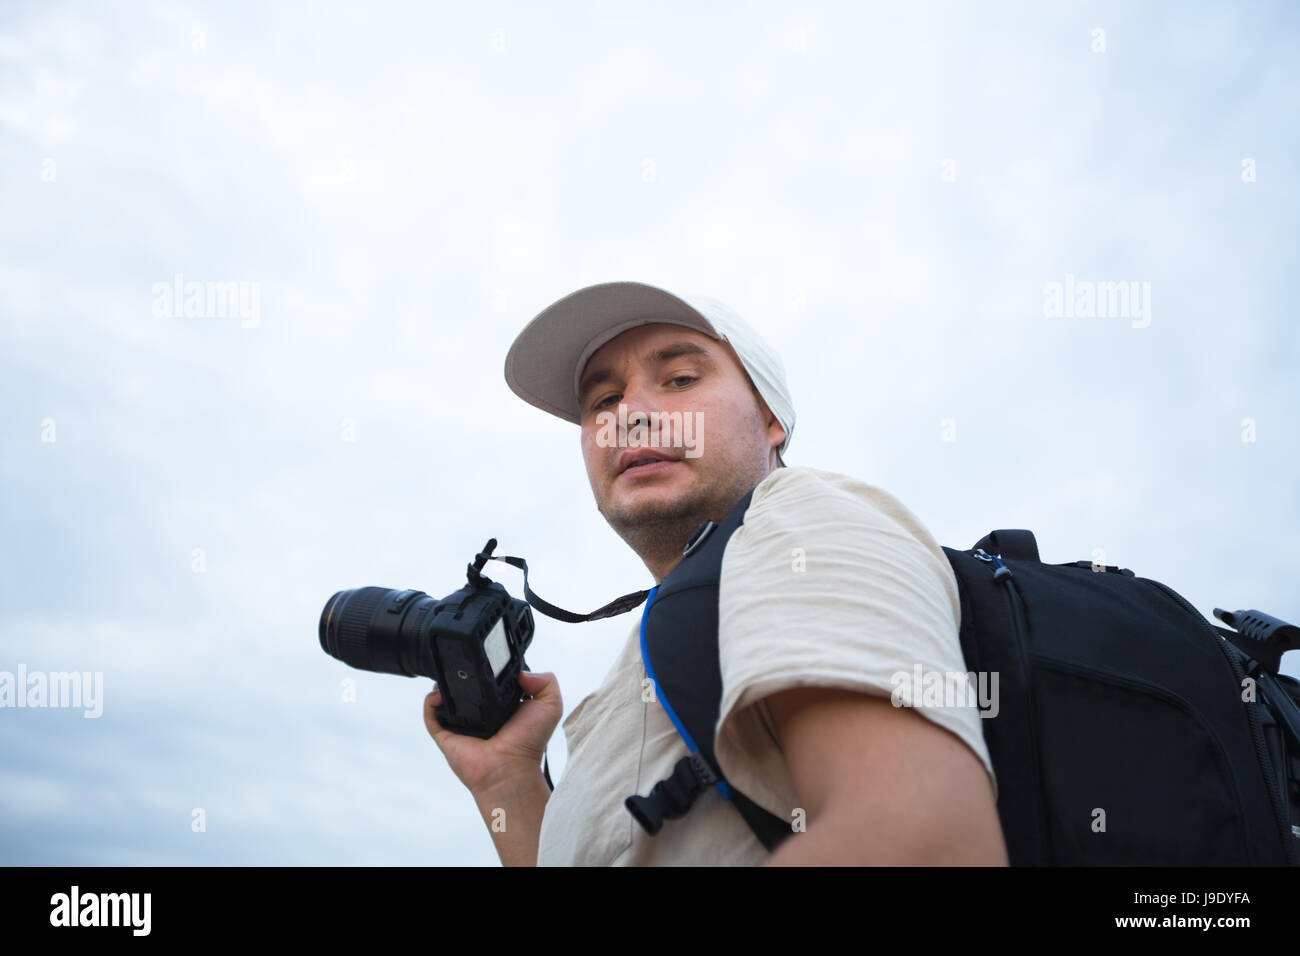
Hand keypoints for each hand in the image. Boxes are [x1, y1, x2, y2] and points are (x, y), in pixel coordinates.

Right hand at [423, 671, 561, 796]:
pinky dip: (430, 701)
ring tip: (448, 673)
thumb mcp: (549, 706)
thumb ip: (546, 681)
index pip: (488, 680)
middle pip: (464, 685)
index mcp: (500, 704)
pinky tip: (438, 692)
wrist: (510, 768)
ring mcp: (460, 723)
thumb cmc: (529, 741)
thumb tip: (522, 671)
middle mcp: (479, 712)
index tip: (484, 654)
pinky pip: (430, 714)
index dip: (486, 667)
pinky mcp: (445, 734)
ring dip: (443, 683)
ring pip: (444, 697)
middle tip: (462, 661)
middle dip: (461, 672)